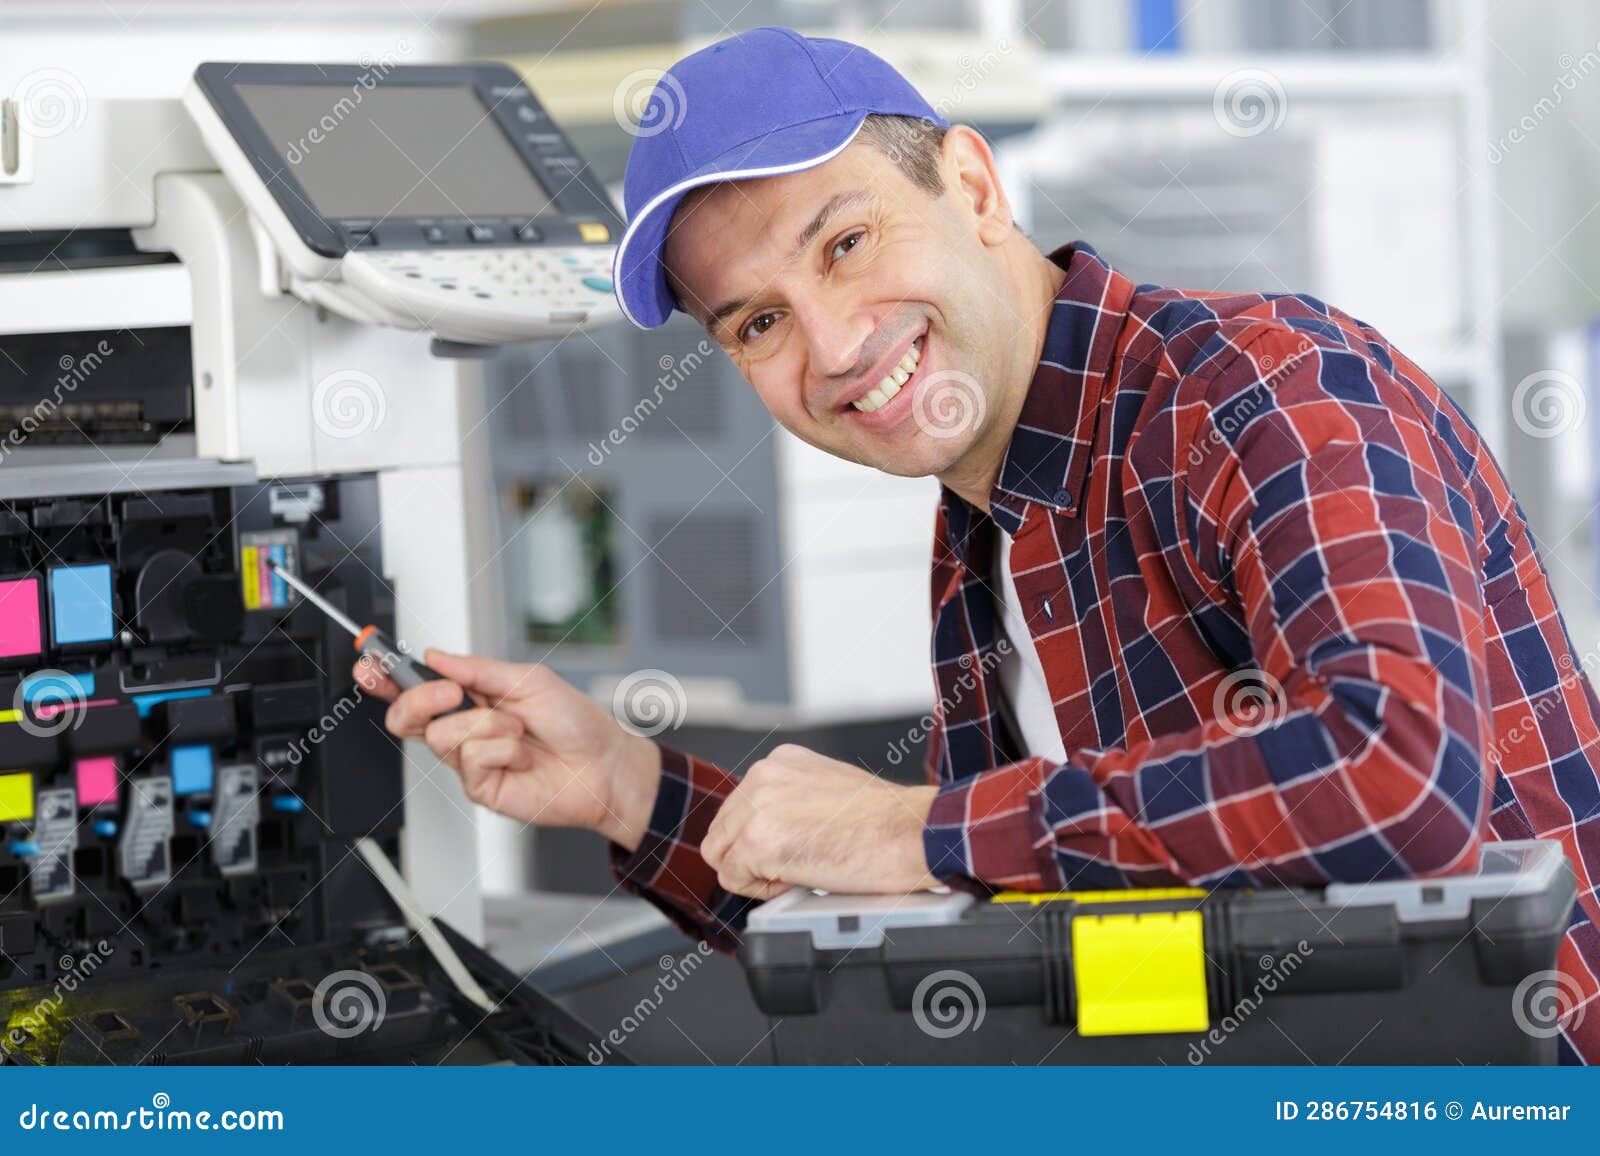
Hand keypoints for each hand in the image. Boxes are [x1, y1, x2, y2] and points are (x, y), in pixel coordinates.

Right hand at [353, 649, 661, 850]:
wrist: (604, 765)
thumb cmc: (575, 722)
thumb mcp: (528, 679)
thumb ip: (477, 669)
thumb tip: (435, 655)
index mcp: (472, 697)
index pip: (416, 688)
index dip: (386, 677)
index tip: (368, 663)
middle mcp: (465, 729)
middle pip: (406, 716)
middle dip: (421, 698)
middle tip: (454, 692)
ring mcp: (470, 760)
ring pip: (440, 735)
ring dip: (486, 725)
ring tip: (519, 730)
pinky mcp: (480, 787)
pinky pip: (470, 759)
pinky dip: (502, 749)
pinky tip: (523, 754)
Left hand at [700, 743, 938, 898]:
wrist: (912, 832)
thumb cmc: (886, 820)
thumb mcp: (827, 790)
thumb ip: (789, 800)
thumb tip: (771, 830)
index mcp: (779, 762)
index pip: (737, 809)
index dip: (759, 839)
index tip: (791, 848)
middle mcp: (762, 777)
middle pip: (722, 832)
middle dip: (751, 857)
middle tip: (796, 864)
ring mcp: (757, 808)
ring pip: (721, 856)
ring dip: (755, 873)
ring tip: (799, 870)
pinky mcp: (758, 842)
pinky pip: (734, 879)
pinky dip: (763, 890)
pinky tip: (800, 878)